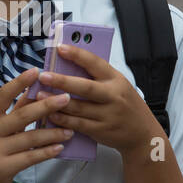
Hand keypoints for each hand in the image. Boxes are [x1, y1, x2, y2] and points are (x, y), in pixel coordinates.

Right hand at [0, 68, 73, 182]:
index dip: (19, 82)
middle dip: (47, 105)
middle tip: (66, 98)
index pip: (2, 95)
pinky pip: (31, 157)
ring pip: (30, 137)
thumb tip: (35, 90)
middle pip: (22, 115)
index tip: (37, 71)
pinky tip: (60, 147)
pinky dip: (47, 151)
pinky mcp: (3, 168)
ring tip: (69, 130)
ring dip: (53, 132)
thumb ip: (13, 112)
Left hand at [39, 43, 158, 156]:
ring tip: (40, 94)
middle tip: (43, 76)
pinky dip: (62, 119)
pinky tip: (50, 113)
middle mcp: (113, 96)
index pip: (96, 63)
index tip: (60, 48)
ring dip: (56, 101)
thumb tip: (69, 64)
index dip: (77, 55)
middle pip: (85, 87)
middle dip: (62, 81)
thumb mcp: (119, 85)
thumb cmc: (126, 105)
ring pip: (78, 107)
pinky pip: (78, 124)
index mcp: (116, 80)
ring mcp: (107, 115)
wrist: (142, 134)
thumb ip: (99, 77)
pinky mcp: (101, 131)